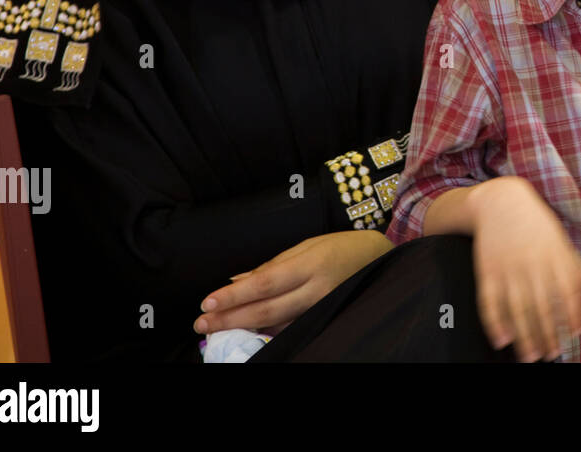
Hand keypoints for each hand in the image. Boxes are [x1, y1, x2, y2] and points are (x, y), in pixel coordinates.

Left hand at [194, 230, 391, 337]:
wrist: (379, 259)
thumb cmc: (340, 248)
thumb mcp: (306, 246)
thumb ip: (271, 266)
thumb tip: (236, 280)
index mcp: (309, 265)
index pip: (265, 283)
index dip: (235, 295)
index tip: (207, 302)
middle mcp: (317, 290)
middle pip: (267, 310)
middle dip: (231, 319)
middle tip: (201, 323)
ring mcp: (323, 308)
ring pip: (278, 326)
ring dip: (244, 329)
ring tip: (215, 331)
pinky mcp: (325, 319)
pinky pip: (292, 329)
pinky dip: (267, 333)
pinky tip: (247, 334)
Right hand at [469, 176, 580, 362]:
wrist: (500, 200)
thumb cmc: (536, 222)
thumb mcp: (560, 240)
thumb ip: (578, 266)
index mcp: (554, 256)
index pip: (567, 290)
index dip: (573, 313)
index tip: (577, 334)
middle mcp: (532, 264)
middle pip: (541, 306)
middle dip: (548, 333)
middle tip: (552, 355)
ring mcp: (508, 268)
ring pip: (517, 308)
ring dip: (524, 335)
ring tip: (530, 356)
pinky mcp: (487, 270)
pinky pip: (490, 301)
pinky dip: (494, 322)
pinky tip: (502, 340)